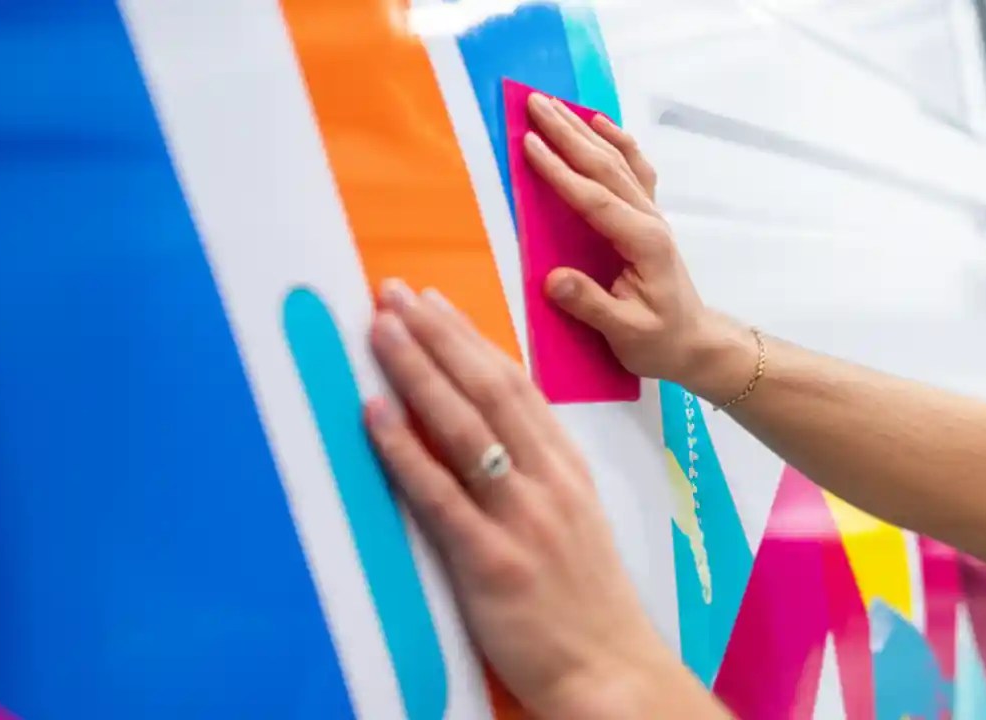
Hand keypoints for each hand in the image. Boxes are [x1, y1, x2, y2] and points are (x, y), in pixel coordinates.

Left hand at [363, 280, 714, 718]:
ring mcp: (522, 518)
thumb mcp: (577, 520)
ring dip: (418, 370)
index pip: (515, 384)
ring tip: (381, 328)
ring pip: (464, 426)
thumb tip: (492, 432)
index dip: (470, 338)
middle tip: (395, 293)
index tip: (434, 303)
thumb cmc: (588, 600)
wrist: (612, 672)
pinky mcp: (492, 562)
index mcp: (568, 468)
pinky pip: (440, 494)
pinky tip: (373, 413)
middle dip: (439, 335)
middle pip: (488, 389)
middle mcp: (548, 481)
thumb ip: (539, 473)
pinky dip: (404, 449)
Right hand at [523, 93, 735, 387]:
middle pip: (605, 167)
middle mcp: (649, 220)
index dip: (560, 172)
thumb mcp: (625, 332)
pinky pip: (633, 168)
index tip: (529, 144)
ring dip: (583, 130)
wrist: (693, 342)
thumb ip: (591, 305)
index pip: (595, 199)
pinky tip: (599, 122)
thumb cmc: (659, 341)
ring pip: (616, 161)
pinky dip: (616, 141)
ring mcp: (651, 214)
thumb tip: (554, 280)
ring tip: (554, 104)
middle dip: (567, 133)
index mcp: (643, 243)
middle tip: (533, 104)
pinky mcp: (647, 217)